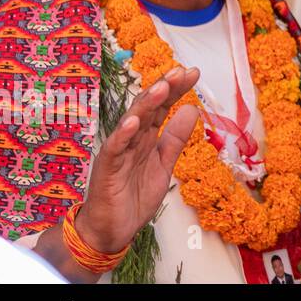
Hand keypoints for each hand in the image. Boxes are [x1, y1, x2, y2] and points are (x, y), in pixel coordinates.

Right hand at [75, 66, 199, 253]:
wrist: (112, 230)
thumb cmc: (135, 195)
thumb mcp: (165, 164)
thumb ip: (176, 138)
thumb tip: (193, 109)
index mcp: (146, 138)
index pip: (162, 107)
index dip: (176, 89)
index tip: (193, 72)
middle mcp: (132, 139)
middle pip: (148, 108)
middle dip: (163, 88)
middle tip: (180, 71)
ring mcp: (118, 152)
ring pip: (131, 122)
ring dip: (146, 104)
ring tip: (161, 87)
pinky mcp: (107, 169)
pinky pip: (114, 149)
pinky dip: (123, 135)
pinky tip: (133, 122)